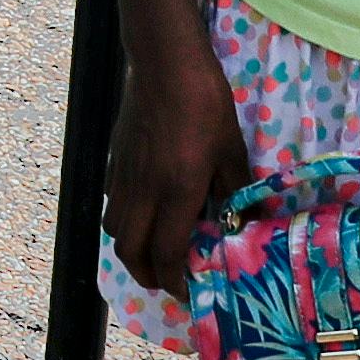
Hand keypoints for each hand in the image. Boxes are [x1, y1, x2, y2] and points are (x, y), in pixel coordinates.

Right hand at [104, 43, 255, 298]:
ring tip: (154, 250)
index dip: (175, 282)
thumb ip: (236, 192)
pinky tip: (144, 210)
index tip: (190, 294)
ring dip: (131, 248)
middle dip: (146, 274)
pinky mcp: (115, 159)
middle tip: (169, 281)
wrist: (165, 65)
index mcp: (175, 193)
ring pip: (114, 228)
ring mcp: (123, 175)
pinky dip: (123, 219)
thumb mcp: (232, 151)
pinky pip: (112, 202)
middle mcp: (142, 191)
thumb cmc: (205, 106)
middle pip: (129, 250)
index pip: (165, 254)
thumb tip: (248, 223)